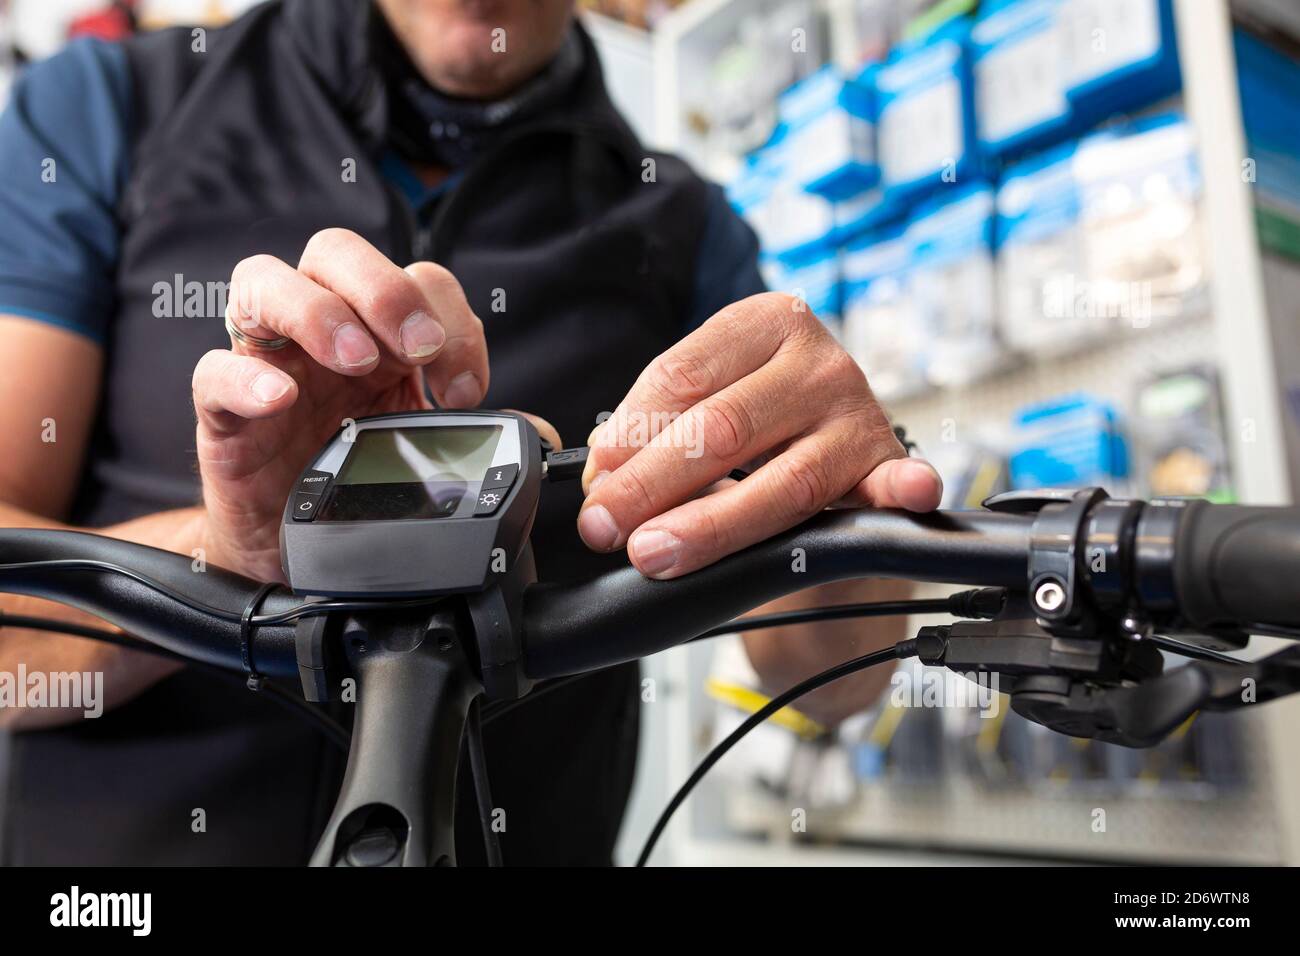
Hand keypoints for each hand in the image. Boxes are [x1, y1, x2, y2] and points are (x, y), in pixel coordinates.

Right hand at [191, 229, 488, 581]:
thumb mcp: (425, 453)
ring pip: (265, 282)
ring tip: (355, 360)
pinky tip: (278, 396)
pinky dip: (245, 376)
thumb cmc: (355, 485)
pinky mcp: (223, 414)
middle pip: (336, 252)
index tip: (463, 386)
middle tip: (417, 348)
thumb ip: (476, 432)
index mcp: (379, 333)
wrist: (292, 554)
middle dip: (384, 289)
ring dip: (319, 311)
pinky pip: (214, 372)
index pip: (416, 280)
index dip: (448, 318)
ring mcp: (266, 364)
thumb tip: (540, 435)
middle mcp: (319, 331)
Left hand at [579, 292, 942, 578]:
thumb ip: (654, 433)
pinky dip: (901, 489)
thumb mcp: (704, 408)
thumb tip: (602, 479)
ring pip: (783, 479)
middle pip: (722, 426)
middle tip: (605, 527)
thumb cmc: (756, 428)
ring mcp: (858, 412)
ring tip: (655, 552)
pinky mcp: (889, 466)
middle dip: (651, 484)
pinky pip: (892, 483)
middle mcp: (816, 360)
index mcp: (762, 322)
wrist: (834, 455)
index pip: (681, 375)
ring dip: (712, 524)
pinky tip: (906, 492)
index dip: (629, 433)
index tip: (595, 480)